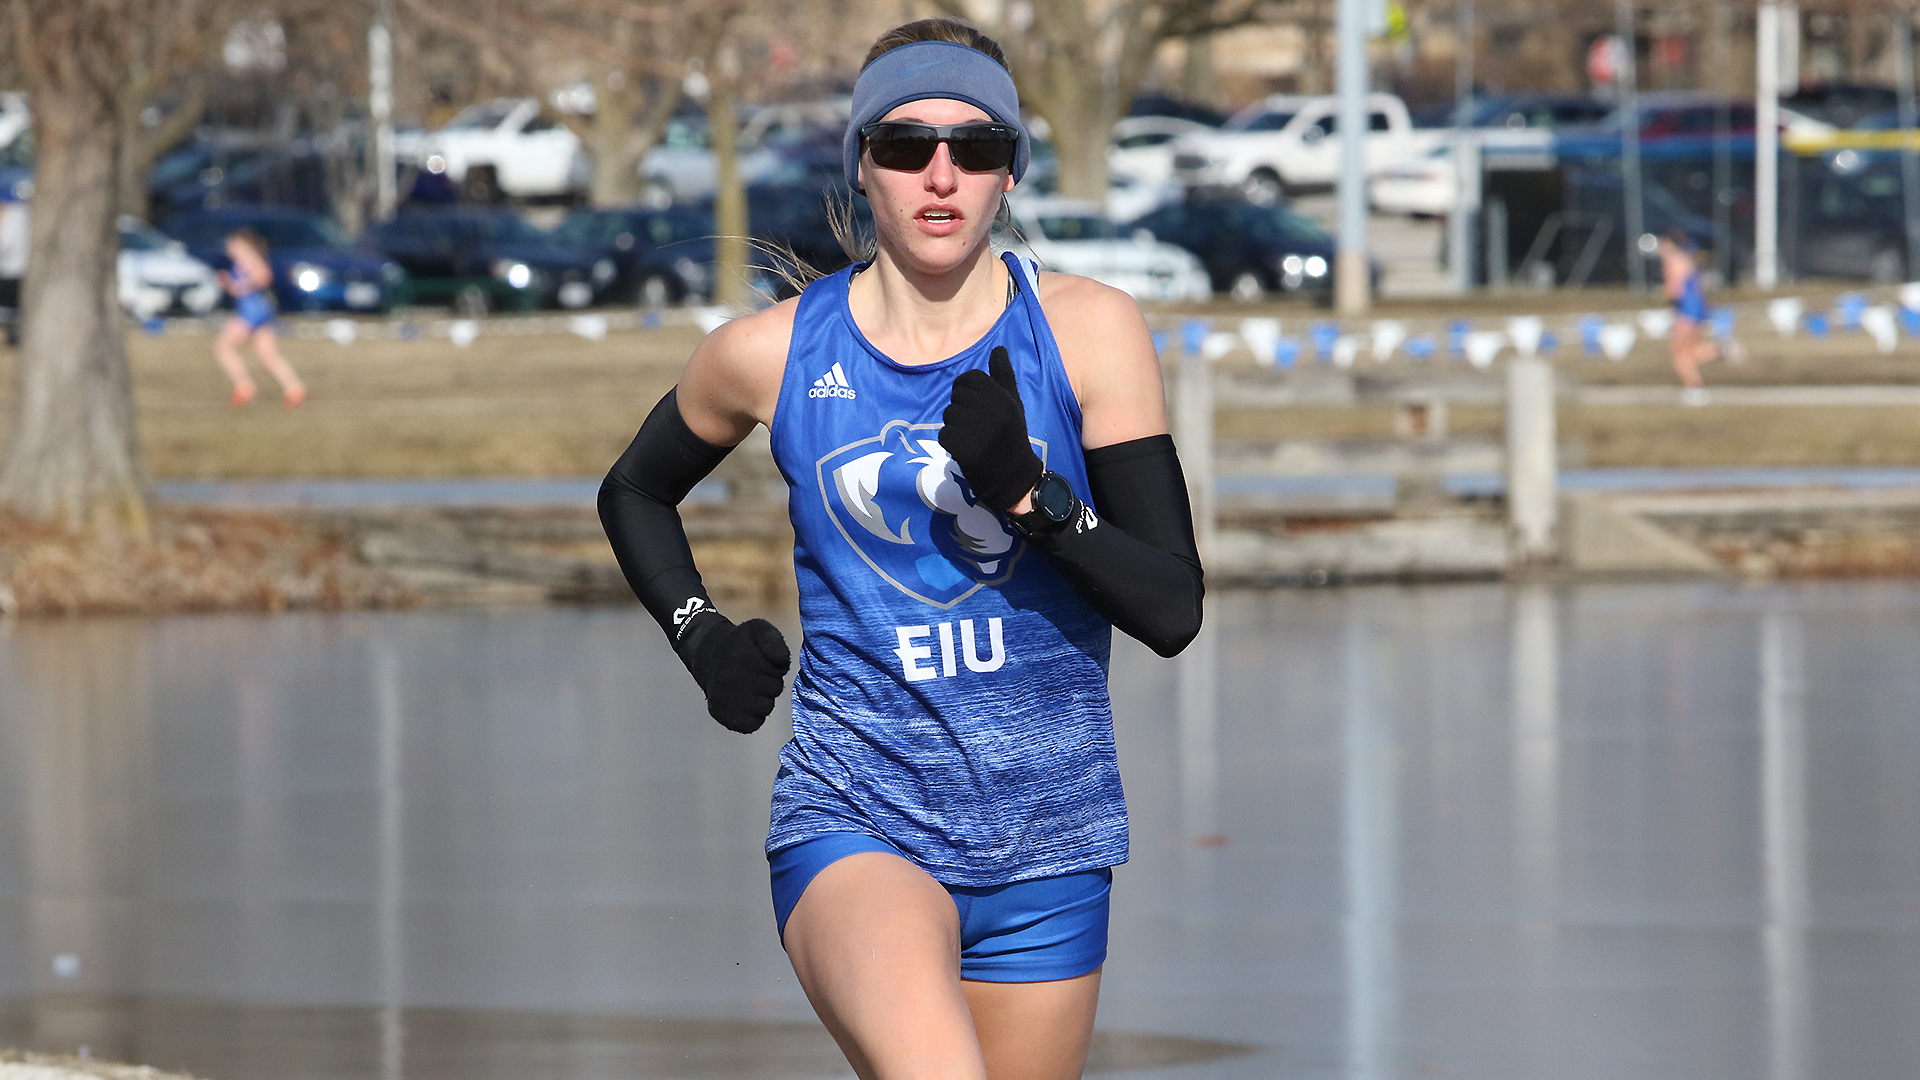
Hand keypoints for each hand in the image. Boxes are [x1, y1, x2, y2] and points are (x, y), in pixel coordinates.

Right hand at [677, 614, 790, 732]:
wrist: (708, 656)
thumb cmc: (740, 644)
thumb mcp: (757, 629)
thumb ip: (773, 638)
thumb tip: (781, 660)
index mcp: (741, 656)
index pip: (781, 668)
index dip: (776, 664)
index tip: (762, 659)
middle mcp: (729, 678)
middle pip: (775, 689)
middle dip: (771, 681)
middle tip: (755, 673)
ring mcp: (724, 698)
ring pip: (766, 708)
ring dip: (763, 699)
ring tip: (749, 687)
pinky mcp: (721, 715)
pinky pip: (754, 724)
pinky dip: (754, 716)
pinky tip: (745, 702)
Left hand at [939, 346, 1041, 511]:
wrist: (1014, 477)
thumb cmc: (1012, 436)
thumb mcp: (1013, 403)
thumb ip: (1003, 375)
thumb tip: (998, 348)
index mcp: (1002, 396)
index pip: (970, 378)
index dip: (967, 390)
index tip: (975, 406)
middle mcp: (991, 409)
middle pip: (957, 396)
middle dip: (962, 411)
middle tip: (979, 428)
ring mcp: (977, 428)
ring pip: (949, 415)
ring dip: (956, 427)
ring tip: (975, 440)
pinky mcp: (963, 446)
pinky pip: (944, 434)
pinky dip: (951, 444)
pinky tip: (967, 451)